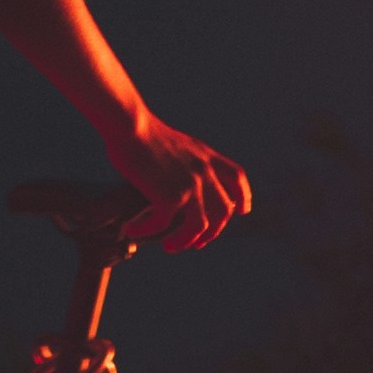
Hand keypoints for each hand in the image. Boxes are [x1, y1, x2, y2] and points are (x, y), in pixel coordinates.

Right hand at [104, 111, 249, 251]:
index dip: (243, 196)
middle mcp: (204, 172)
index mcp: (207, 156)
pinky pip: (163, 225)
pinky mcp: (170, 196)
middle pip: (224, 211)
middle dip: (213, 232)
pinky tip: (133, 229)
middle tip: (197, 244)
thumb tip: (180, 183)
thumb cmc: (143, 133)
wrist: (129, 125)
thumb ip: (187, 163)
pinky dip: (146, 230)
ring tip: (169, 247)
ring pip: (199, 227)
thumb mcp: (178, 144)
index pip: (237, 177)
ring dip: (184, 242)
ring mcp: (190, 185)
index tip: (241, 212)